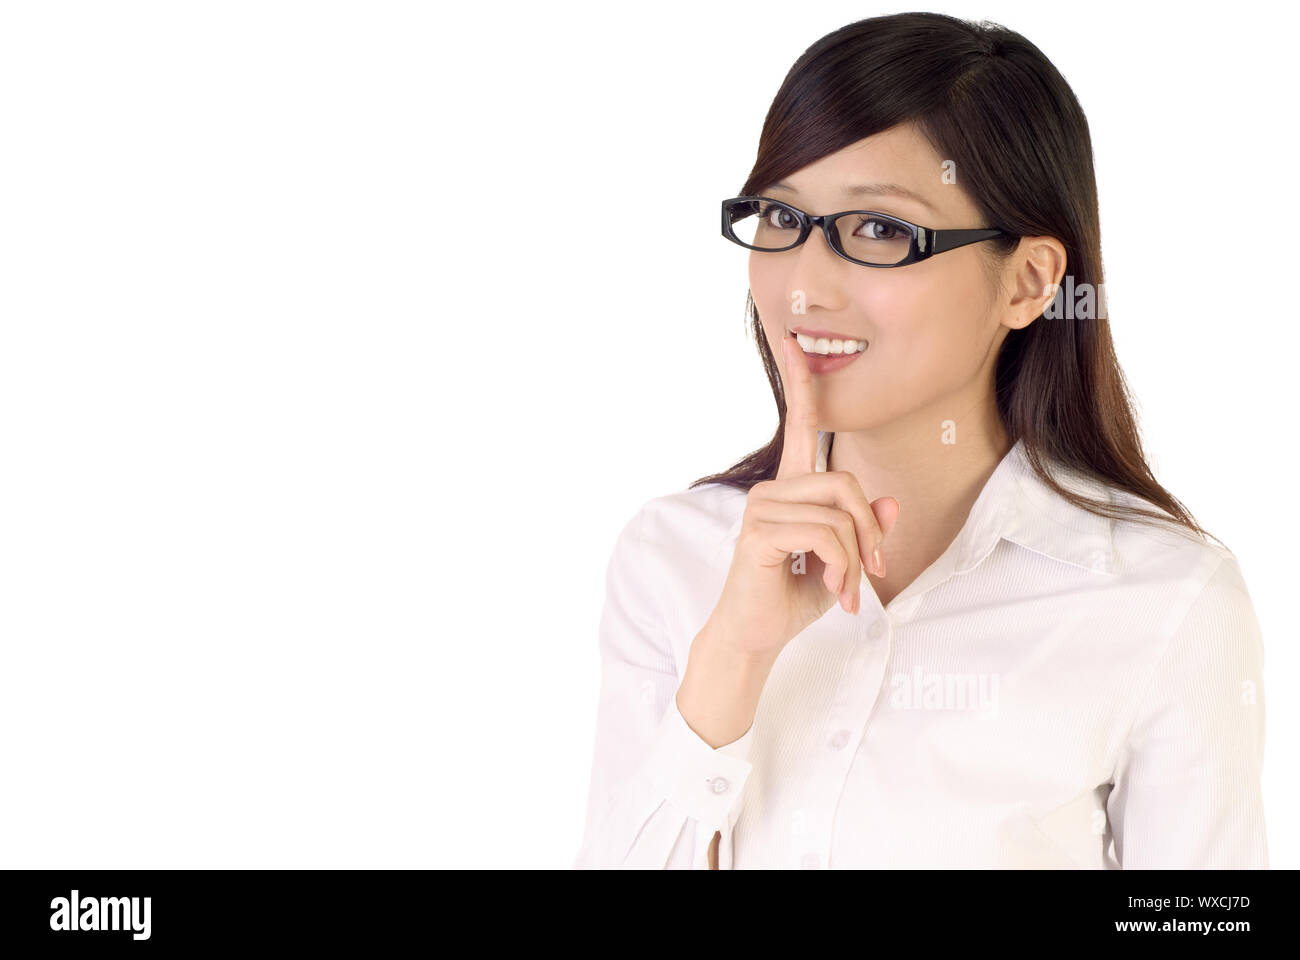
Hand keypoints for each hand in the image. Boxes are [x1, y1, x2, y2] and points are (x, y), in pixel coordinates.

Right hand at [703, 333, 898, 659]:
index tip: (794, 340)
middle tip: (871, 573)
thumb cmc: (792, 597)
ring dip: (856, 560)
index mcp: (791, 488)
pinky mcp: (760, 533)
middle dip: (870, 531)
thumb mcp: (843, 563)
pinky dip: (842, 569)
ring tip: (846, 592)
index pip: (799, 425)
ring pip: (840, 513)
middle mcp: (772, 489)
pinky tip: (833, 593)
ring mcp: (762, 508)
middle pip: (846, 482)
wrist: (754, 637)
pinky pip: (826, 535)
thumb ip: (865, 529)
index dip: (799, 382)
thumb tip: (890, 501)